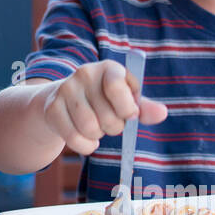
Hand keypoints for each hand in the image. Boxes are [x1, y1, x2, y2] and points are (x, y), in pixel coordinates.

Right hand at [41, 60, 167, 156]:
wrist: (62, 99)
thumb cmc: (103, 100)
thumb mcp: (125, 100)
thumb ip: (144, 108)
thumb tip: (162, 113)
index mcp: (108, 68)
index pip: (116, 88)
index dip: (126, 108)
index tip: (130, 115)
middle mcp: (85, 73)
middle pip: (108, 117)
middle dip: (114, 127)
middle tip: (108, 121)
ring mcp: (66, 89)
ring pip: (90, 129)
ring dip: (98, 136)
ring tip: (96, 126)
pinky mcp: (52, 108)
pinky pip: (74, 138)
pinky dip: (85, 146)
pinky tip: (85, 137)